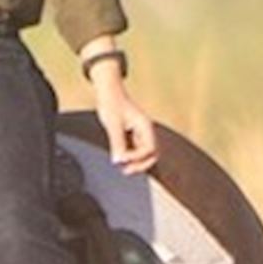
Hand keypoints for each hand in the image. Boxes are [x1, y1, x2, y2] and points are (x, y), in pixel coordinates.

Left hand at [91, 59, 160, 174]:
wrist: (109, 93)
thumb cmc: (112, 103)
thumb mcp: (113, 124)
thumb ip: (117, 142)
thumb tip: (118, 160)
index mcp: (145, 126)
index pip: (149, 149)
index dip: (136, 157)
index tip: (121, 159)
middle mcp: (146, 131)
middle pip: (153, 155)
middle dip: (141, 165)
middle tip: (126, 171)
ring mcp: (141, 134)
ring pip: (145, 154)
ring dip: (136, 162)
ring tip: (122, 167)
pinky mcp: (134, 135)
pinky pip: (136, 151)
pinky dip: (130, 157)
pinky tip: (120, 159)